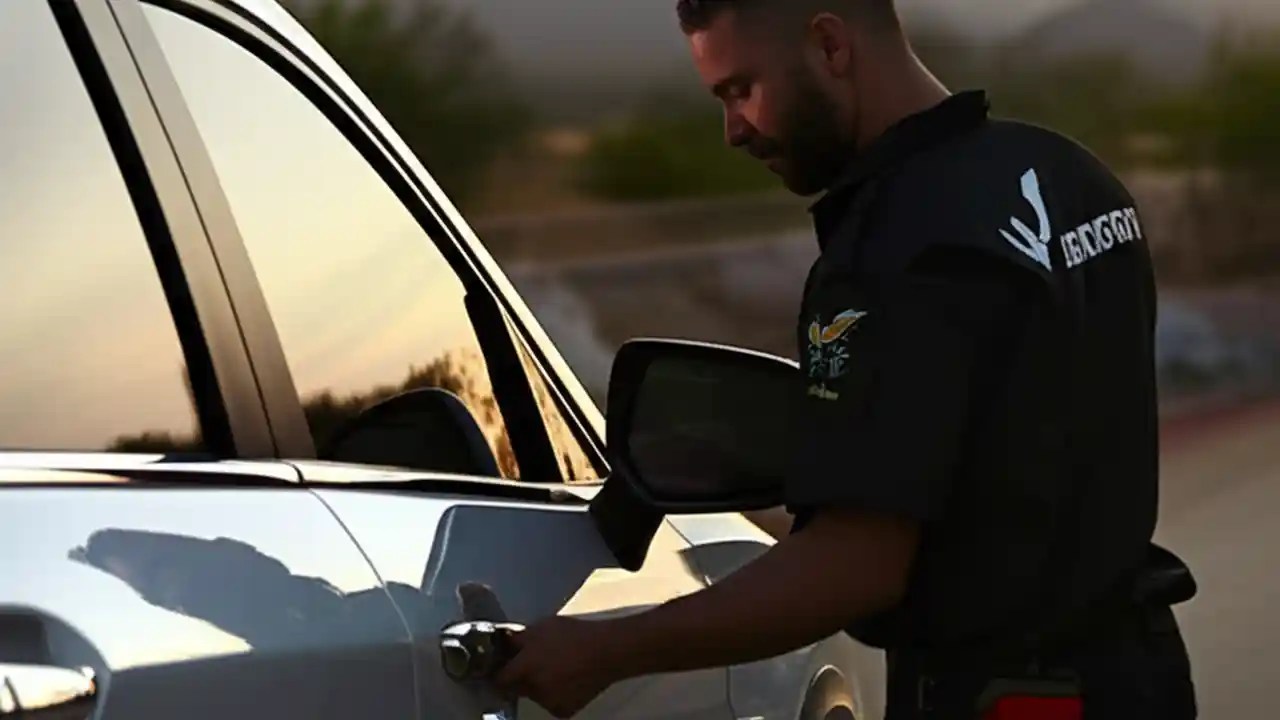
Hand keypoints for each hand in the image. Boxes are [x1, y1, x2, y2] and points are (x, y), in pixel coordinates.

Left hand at [494, 616, 627, 717]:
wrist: (607, 651)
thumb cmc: (573, 635)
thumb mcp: (542, 627)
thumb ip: (519, 639)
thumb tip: (504, 643)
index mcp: (525, 669)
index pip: (499, 679)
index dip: (499, 672)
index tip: (503, 665)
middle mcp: (533, 690)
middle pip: (516, 688)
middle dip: (520, 678)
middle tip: (533, 662)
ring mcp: (549, 703)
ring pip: (535, 696)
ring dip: (538, 686)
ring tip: (555, 668)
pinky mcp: (564, 711)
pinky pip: (552, 702)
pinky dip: (555, 694)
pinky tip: (567, 679)